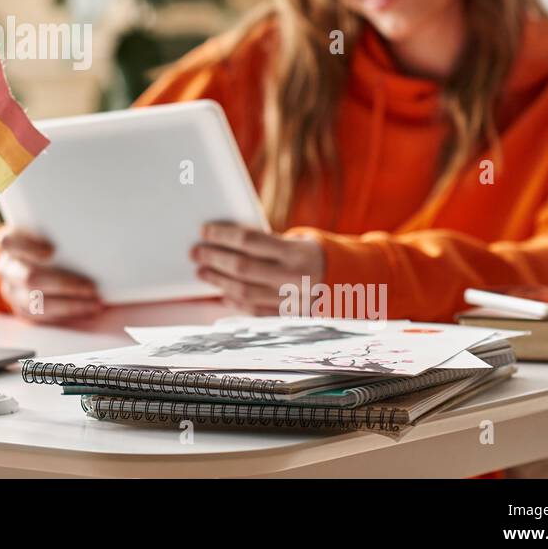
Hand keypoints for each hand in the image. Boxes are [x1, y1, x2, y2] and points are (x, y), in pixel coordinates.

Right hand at [0, 225, 103, 322]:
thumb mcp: (44, 230)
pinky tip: (87, 311)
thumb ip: (56, 231)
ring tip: (95, 303)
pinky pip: (43, 317)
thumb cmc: (45, 240)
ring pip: (36, 304)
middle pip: (29, 279)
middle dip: (63, 284)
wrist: (29, 259)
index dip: (28, 248)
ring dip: (70, 305)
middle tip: (91, 286)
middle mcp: (7, 269)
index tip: (51, 250)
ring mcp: (12, 292)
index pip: (9, 244)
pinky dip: (67, 315)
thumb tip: (88, 230)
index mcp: (10, 244)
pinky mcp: (23, 310)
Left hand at [189, 222, 324, 315]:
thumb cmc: (313, 255)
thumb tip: (225, 240)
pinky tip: (222, 294)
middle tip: (196, 252)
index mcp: (297, 252)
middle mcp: (295, 278)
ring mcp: (292, 301)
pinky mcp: (290, 318)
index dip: (223, 235)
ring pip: (245, 292)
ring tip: (202, 272)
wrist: (352, 283)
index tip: (204, 230)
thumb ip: (267, 242)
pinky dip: (236, 303)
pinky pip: (256, 312)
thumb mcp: (299, 242)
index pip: (250, 240)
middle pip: (243, 268)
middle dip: (214, 258)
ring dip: (218, 281)